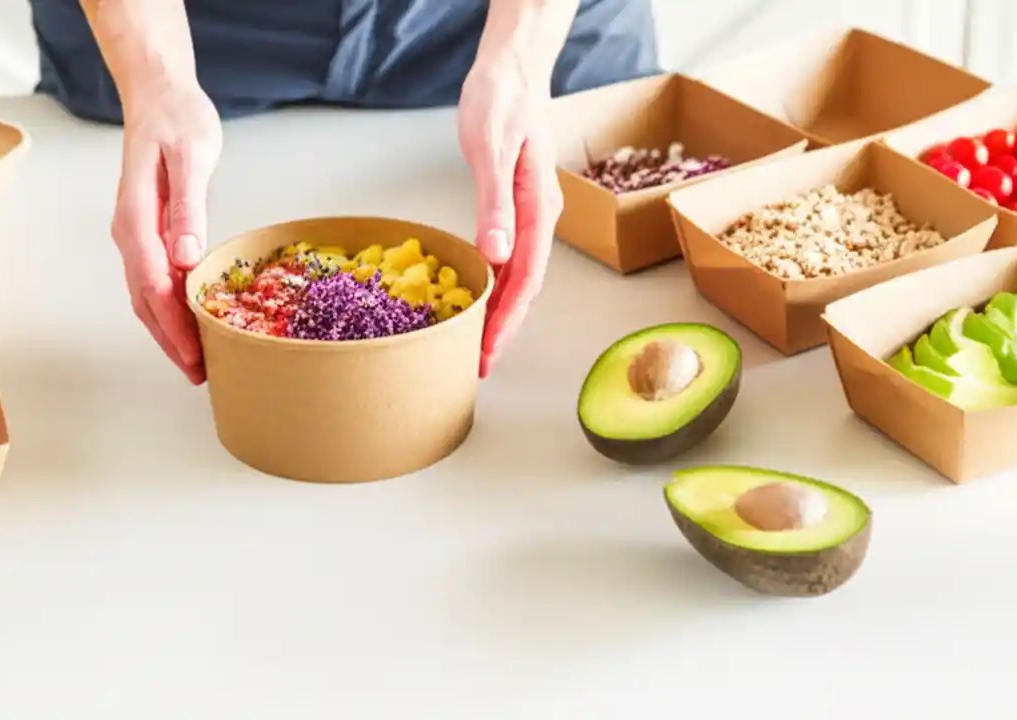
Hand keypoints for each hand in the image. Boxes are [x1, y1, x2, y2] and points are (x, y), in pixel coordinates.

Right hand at [112, 80, 221, 384]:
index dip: (174, 325)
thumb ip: (188, 208)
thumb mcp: (191, 156)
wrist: (158, 94)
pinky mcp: (147, 232)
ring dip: (167, 330)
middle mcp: (128, 231)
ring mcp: (134, 234)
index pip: (153, 284)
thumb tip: (186, 259)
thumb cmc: (177, 119)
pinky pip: (153, 280)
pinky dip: (168, 308)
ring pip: (144, 295)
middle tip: (199, 374)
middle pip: (144, 300)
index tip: (195, 354)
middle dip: (170, 340)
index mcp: (136, 217)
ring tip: (194, 361)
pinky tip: (189, 323)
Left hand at [458, 52, 563, 377]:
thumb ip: (495, 204)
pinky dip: (495, 284)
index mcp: (538, 208)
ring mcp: (529, 213)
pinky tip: (479, 297)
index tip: (487, 353)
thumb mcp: (491, 148)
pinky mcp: (515, 206)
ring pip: (519, 275)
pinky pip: (509, 256)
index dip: (507, 321)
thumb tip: (496, 257)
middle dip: (504, 328)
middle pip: (526, 286)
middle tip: (478, 365)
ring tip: (477, 344)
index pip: (526, 279)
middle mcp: (539, 216)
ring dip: (500, 311)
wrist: (512, 69)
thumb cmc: (501, 101)